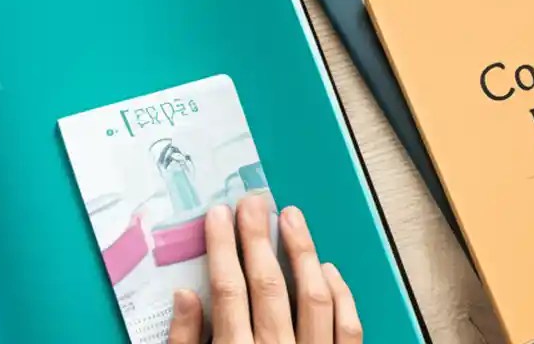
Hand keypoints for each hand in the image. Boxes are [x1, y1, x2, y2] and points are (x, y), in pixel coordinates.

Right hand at [167, 195, 361, 342]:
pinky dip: (341, 295)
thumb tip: (185, 295)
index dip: (223, 247)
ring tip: (293, 218)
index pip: (228, 290)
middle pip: (269, 285)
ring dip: (302, 253)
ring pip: (313, 298)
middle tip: (254, 202)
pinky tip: (328, 269)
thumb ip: (185, 341)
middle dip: (258, 237)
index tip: (219, 215)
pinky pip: (348, 328)